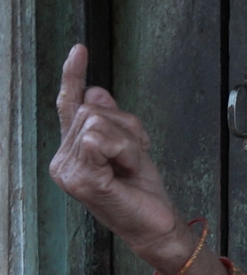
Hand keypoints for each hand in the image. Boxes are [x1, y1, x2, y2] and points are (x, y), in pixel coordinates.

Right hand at [49, 44, 187, 269]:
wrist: (156, 225)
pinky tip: (128, 170)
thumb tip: (95, 93)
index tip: (80, 49)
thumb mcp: (130, 147)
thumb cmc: (143, 191)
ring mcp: (67, 171)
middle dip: (126, 128)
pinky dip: (125, 149)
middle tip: (134, 158)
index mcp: (71, 151)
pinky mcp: (80, 179)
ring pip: (98, 121)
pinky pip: (101, 138)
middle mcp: (62, 160)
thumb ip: (111, 121)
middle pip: (93, 110)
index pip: (69, 106)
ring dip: (129, 141)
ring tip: (131, 167)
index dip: (73, 76)